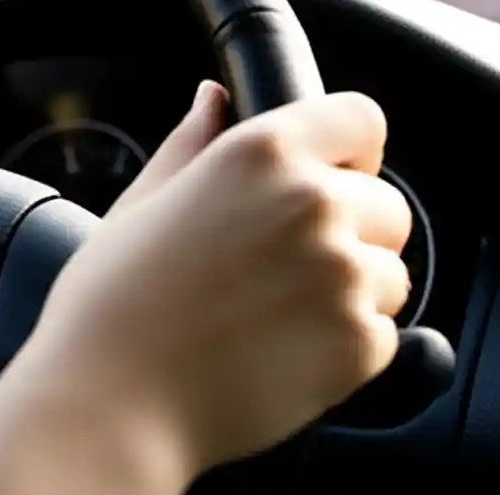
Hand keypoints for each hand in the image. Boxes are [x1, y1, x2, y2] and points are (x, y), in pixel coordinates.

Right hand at [0, 83, 410, 493]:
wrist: (110, 403)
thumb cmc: (110, 304)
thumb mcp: (141, 204)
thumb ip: (192, 142)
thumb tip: (213, 97)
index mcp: (260, 154)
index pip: (361, 119)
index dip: (350, 150)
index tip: (331, 177)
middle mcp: (313, 203)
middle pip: (386, 203)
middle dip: (351, 231)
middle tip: (283, 268)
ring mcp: (343, 275)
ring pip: (389, 274)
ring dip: (351, 293)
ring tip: (274, 316)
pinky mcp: (359, 345)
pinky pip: (382, 334)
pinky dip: (344, 347)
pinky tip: (280, 351)